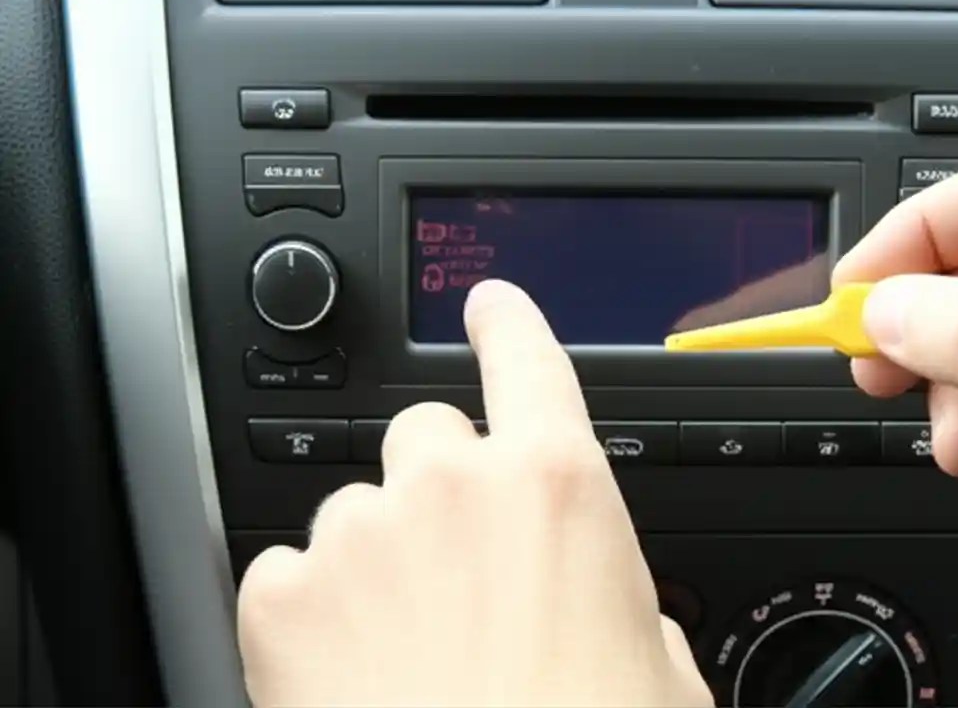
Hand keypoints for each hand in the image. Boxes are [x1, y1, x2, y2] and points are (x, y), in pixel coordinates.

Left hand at [236, 280, 712, 706]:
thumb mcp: (656, 669)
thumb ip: (625, 601)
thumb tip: (605, 601)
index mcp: (556, 487)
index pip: (528, 361)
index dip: (507, 325)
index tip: (487, 307)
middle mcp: (451, 486)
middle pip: (428, 436)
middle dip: (441, 490)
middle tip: (457, 574)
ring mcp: (359, 536)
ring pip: (357, 510)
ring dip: (379, 560)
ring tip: (407, 651)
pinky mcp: (281, 600)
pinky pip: (290, 573)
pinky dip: (313, 614)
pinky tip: (353, 675)